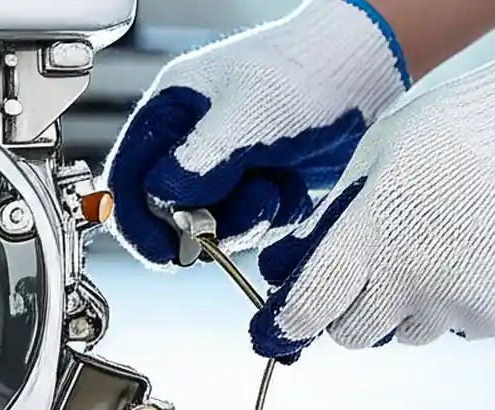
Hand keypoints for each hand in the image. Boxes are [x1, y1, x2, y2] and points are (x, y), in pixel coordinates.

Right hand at [104, 0, 407, 265]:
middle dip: (203, 225)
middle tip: (228, 227)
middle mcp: (193, 142)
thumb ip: (198, 161)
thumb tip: (162, 198)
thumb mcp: (247, 116)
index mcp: (171, 113)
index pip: (128, 179)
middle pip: (169, 211)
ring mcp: (227, 166)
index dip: (138, 222)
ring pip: (214, 224)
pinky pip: (252, 224)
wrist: (366, 71)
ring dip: (245, 221)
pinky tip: (291, 189)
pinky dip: (273, 216)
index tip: (165, 253)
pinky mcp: (260, 185)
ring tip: (272, 192)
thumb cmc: (306, 72)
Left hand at [249, 33, 494, 359]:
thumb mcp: (376, 156)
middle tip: (369, 275)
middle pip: (354, 335)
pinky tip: (477, 254)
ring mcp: (458, 304)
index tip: (284, 324)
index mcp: (369, 237)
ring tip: (437, 248)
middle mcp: (410, 282)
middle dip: (349, 312)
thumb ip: (329, 221)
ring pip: (409, 333)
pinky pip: (460, 327)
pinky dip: (459, 304)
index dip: (289, 323)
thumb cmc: (455, 131)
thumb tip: (283, 271)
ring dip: (407, 307)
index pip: (308, 311)